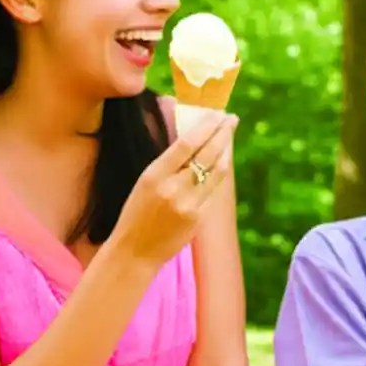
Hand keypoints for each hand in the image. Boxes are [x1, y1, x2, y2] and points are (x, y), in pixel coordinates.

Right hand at [112, 111, 238, 268]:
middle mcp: (173, 189)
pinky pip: (213, 190)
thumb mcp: (145, 181)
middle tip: (231, 118)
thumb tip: (195, 138)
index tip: (216, 114)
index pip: (186, 144)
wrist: (134, 252)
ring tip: (229, 136)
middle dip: (222, 133)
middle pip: (207, 154)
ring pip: (216, 171)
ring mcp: (188, 205)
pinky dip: (219, 173)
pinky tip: (222, 162)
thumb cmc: (136, 212)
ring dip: (226, 151)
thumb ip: (169, 163)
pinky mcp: (199, 219)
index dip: (205, 126)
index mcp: (154, 176)